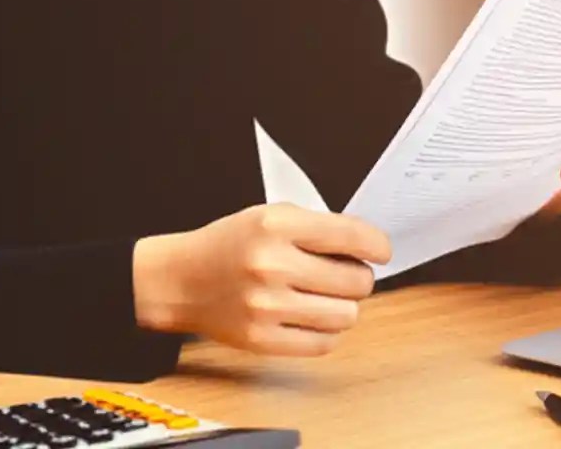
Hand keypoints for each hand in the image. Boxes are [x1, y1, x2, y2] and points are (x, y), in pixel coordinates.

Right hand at [132, 203, 390, 356]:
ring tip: (326, 297)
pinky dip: (326, 332)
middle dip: (357, 277)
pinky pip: (323, 343)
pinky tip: (312, 318)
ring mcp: (266, 306)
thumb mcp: (271, 216)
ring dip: (344, 306)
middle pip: (356, 281)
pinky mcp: (260, 339)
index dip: (377, 246)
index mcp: (276, 225)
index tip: (381, 251)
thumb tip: (369, 248)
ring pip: (346, 315)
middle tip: (343, 274)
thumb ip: (318, 227)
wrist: (178, 280)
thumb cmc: (230, 245)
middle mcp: (271, 265)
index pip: (352, 236)